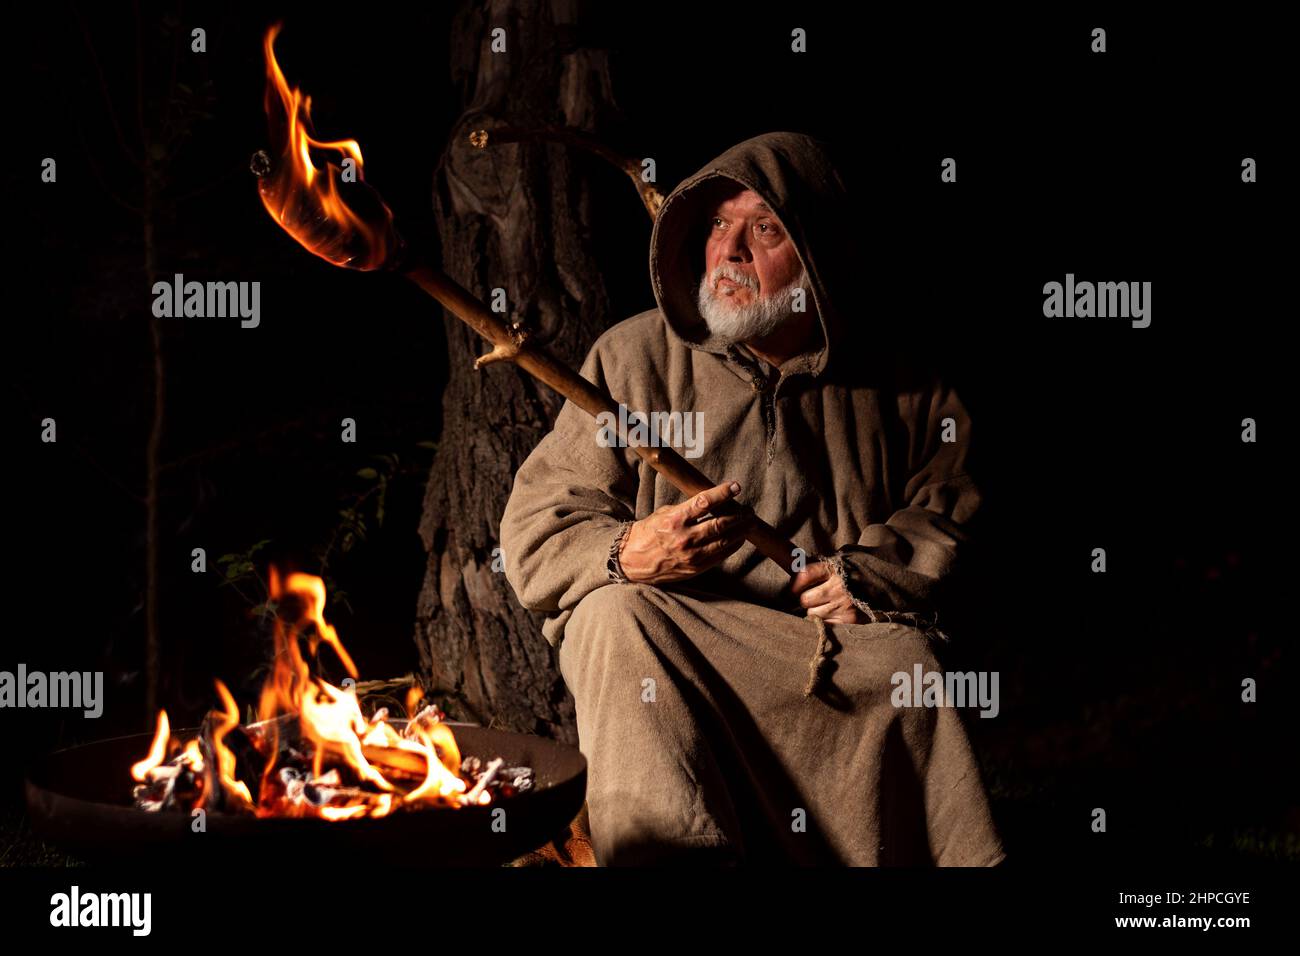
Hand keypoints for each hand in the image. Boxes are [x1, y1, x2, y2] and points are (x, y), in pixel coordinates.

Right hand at [617, 480, 755, 584]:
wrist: (633, 561)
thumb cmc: (649, 533)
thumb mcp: (664, 514)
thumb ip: (687, 509)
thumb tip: (711, 501)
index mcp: (674, 519)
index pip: (704, 502)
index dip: (723, 493)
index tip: (736, 487)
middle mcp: (684, 537)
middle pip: (721, 524)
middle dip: (740, 515)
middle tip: (748, 509)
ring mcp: (691, 555)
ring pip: (725, 540)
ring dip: (741, 530)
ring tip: (749, 522)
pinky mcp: (696, 568)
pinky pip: (721, 555)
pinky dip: (733, 545)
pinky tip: (739, 538)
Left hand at [789, 561, 867, 624]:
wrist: (891, 583)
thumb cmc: (863, 569)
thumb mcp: (844, 559)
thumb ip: (823, 565)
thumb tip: (797, 568)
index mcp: (833, 568)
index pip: (803, 576)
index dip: (796, 584)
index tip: (795, 588)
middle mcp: (837, 587)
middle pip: (805, 599)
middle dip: (806, 600)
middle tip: (812, 598)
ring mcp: (844, 605)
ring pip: (813, 614)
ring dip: (815, 612)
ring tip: (826, 606)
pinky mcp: (851, 619)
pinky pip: (826, 624)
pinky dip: (826, 620)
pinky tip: (834, 613)